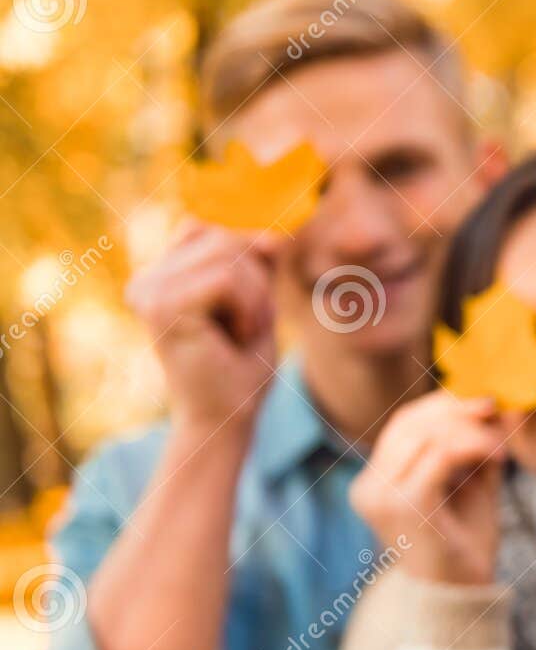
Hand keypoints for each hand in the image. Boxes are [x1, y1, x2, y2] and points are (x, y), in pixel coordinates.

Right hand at [125, 220, 283, 436]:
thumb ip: (256, 264)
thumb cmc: (240, 366)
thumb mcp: (256, 301)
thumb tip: (275, 237)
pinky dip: (249, 309)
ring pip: (229, 257)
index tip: (247, 307)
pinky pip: (228, 279)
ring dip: (255, 299)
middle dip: (255, 283)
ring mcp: (148, 291)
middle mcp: (146, 280)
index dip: (247, 259)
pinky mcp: (162, 307)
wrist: (227, 418)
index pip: (211, 231)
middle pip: (223, 239)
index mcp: (159, 276)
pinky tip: (234, 338)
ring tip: (238, 334)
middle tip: (243, 328)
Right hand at [350, 391, 510, 585]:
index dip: (443, 403)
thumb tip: (492, 401)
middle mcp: (368, 487)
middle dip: (458, 408)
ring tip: (501, 445)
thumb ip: (473, 444)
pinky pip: (441, 455)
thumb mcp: (469, 483)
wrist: (462, 597)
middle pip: (410, 421)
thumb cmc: (465, 543)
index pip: (404, 423)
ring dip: (472, 430)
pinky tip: (498, 457)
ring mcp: (381, 496)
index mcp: (375, 481)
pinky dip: (474, 446)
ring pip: (426, 434)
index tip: (484, 400)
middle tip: (496, 410)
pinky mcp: (404, 504)